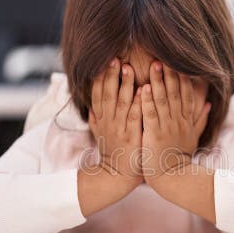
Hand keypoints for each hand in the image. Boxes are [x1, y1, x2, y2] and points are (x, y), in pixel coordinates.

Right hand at [87, 58, 142, 181]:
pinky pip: (134, 117)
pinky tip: (142, 91)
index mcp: (100, 117)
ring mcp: (119, 129)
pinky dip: (137, 104)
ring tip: (128, 68)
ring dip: (124, 85)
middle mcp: (107, 121)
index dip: (101, 76)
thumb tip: (90, 100)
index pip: (97, 93)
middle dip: (111, 75)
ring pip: (120, 103)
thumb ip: (96, 114)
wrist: (117, 174)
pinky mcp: (131, 136)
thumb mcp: (99, 131)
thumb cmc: (112, 148)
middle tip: (115, 58)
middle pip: (107, 94)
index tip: (105, 60)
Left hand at [139, 61, 210, 181]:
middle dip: (170, 74)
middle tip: (163, 56)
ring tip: (153, 65)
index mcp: (186, 119)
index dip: (182, 77)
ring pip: (163, 100)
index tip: (178, 62)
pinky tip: (144, 88)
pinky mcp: (154, 134)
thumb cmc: (179, 156)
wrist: (172, 177)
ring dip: (158, 81)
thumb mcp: (193, 136)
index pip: (186, 94)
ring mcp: (166, 126)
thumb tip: (208, 104)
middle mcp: (178, 120)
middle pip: (175, 92)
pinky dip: (148, 101)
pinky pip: (151, 114)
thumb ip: (200, 119)